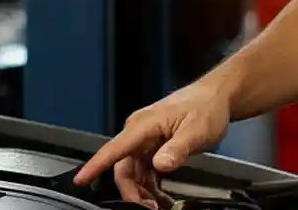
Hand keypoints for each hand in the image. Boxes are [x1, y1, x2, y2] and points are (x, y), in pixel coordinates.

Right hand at [73, 79, 232, 208]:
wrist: (216, 97)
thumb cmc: (206, 107)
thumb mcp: (196, 130)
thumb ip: (177, 149)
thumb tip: (160, 165)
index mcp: (144, 125)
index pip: (114, 148)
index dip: (95, 165)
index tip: (81, 179)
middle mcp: (140, 132)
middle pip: (123, 168)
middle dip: (131, 192)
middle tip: (148, 209)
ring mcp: (146, 139)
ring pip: (134, 172)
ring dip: (142, 192)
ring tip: (158, 206)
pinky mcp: (154, 145)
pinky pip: (145, 170)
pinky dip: (151, 186)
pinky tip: (161, 198)